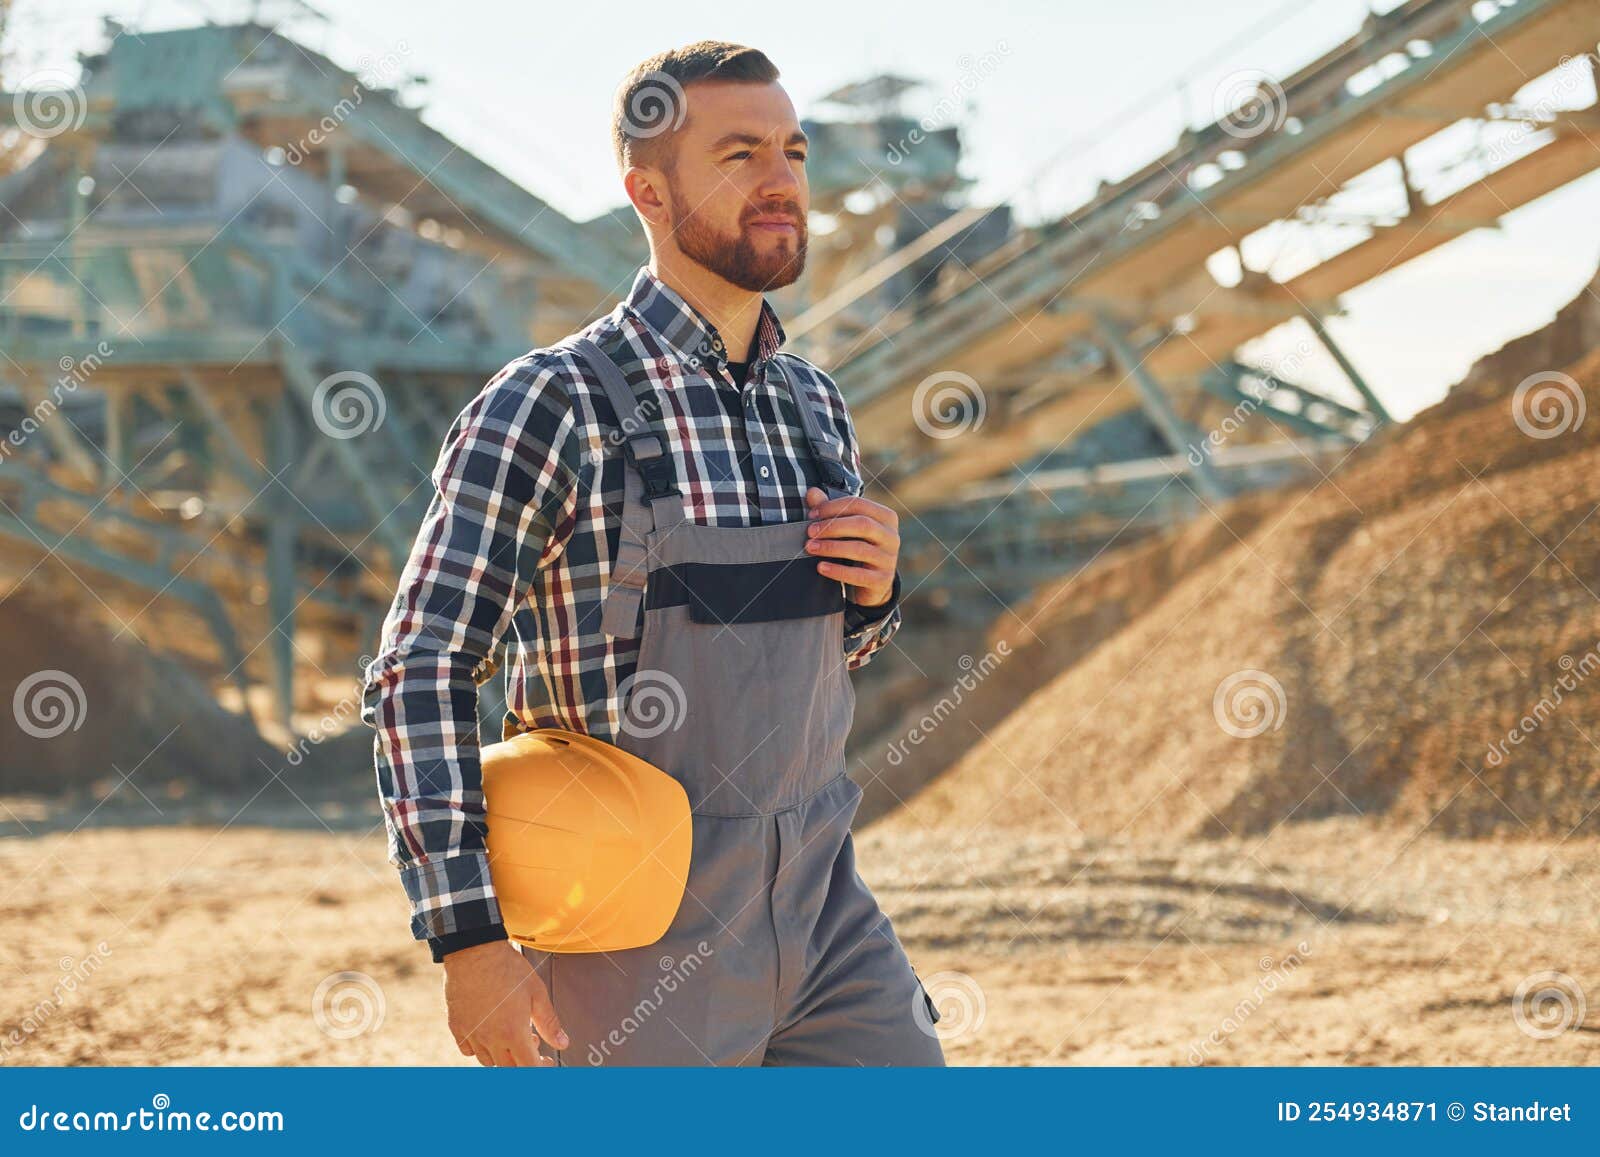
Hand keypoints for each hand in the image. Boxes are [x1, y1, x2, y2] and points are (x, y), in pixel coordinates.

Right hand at [442, 939, 567, 1066]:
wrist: (475, 952)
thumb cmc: (508, 969)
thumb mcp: (537, 993)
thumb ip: (549, 1022)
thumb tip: (563, 1043)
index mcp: (513, 1033)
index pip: (529, 1068)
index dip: (541, 1068)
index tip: (547, 1061)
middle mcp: (490, 1039)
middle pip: (508, 1068)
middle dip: (524, 1061)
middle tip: (533, 1042)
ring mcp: (471, 1034)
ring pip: (488, 1061)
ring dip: (504, 1056)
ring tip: (512, 1034)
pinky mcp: (456, 1026)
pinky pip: (467, 1050)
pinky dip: (480, 1049)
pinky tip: (489, 1034)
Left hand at [803, 486, 898, 608]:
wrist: (872, 583)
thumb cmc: (857, 547)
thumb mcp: (847, 528)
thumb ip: (831, 510)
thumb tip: (812, 493)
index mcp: (885, 517)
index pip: (859, 504)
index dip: (833, 507)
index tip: (812, 515)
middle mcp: (891, 536)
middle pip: (862, 524)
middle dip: (832, 526)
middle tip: (810, 532)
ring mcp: (889, 559)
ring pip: (859, 549)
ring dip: (831, 547)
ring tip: (810, 548)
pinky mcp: (882, 580)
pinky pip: (858, 575)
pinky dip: (837, 571)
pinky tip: (821, 567)